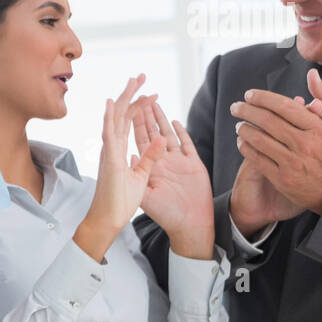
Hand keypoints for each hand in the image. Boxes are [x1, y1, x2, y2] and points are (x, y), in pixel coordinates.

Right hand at [75, 75, 164, 261]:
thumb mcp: (142, 176)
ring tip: (133, 81)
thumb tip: (160, 142)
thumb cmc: (121, 202)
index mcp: (121, 151)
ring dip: (124, 99)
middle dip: (133, 95)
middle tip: (142, 76)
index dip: (141, 108)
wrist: (108, 219)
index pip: (132, 123)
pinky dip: (110, 119)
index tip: (152, 94)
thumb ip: (149, 158)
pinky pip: (110, 136)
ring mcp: (109, 152)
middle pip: (124, 115)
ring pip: (116, 119)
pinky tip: (113, 104)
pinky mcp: (108, 160)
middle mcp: (113, 148)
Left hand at [131, 94, 213, 257]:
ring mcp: (177, 162)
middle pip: (150, 131)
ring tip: (153, 101)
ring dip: (159, 118)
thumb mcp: (146, 194)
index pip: (136, 138)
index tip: (128, 105)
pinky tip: (176, 122)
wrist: (187, 226)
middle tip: (140, 94)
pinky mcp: (193, 165)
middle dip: (144, 112)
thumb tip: (131, 153)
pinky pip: (187, 145)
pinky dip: (181, 133)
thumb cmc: (165, 214)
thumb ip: (140, 174)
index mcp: (148, 166)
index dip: (133, 121)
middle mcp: (161, 161)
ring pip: (167, 134)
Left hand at [230, 69, 321, 216]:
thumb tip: (312, 73)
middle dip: (246, 110)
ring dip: (244, 129)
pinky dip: (246, 148)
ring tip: (239, 124)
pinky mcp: (282, 179)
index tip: (249, 94)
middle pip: (268, 121)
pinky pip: (257, 159)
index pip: (284, 106)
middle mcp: (305, 144)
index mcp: (318, 128)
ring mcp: (293, 162)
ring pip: (259, 139)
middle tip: (236, 106)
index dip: (263, 98)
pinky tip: (242, 141)